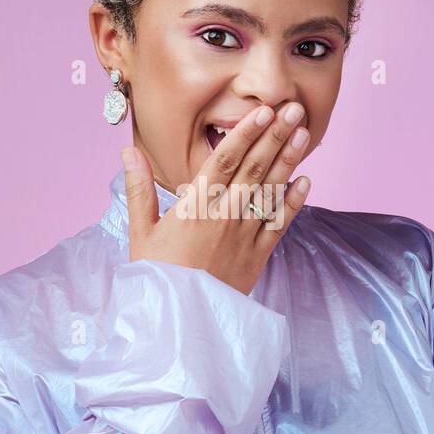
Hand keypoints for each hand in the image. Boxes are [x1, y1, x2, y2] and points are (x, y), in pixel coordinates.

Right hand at [121, 103, 311, 295]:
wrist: (176, 323)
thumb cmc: (154, 276)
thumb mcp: (139, 232)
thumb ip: (138, 188)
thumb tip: (128, 150)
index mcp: (195, 207)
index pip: (225, 161)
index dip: (246, 134)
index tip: (263, 112)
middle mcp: (224, 217)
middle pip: (254, 169)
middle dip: (275, 137)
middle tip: (293, 109)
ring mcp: (244, 237)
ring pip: (270, 192)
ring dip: (288, 161)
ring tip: (303, 134)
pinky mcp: (257, 259)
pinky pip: (279, 226)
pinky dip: (293, 203)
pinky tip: (305, 182)